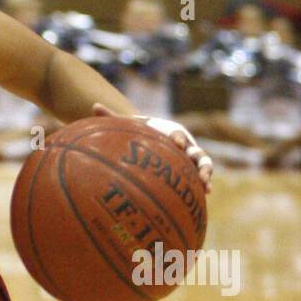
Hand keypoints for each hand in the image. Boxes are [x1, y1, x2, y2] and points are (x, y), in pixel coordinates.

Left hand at [92, 103, 213, 191]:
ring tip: (206, 185)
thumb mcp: (129, 127)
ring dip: (206, 172)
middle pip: (196, 150)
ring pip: (203, 163)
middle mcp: (184, 144)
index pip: (176, 133)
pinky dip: (204, 184)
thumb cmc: (140, 134)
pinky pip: (199, 177)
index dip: (178, 137)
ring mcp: (189, 158)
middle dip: (199, 159)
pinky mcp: (190, 170)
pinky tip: (206, 194)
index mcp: (170, 132)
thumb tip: (94, 106)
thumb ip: (113, 119)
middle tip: (199, 168)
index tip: (175, 143)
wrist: (154, 139)